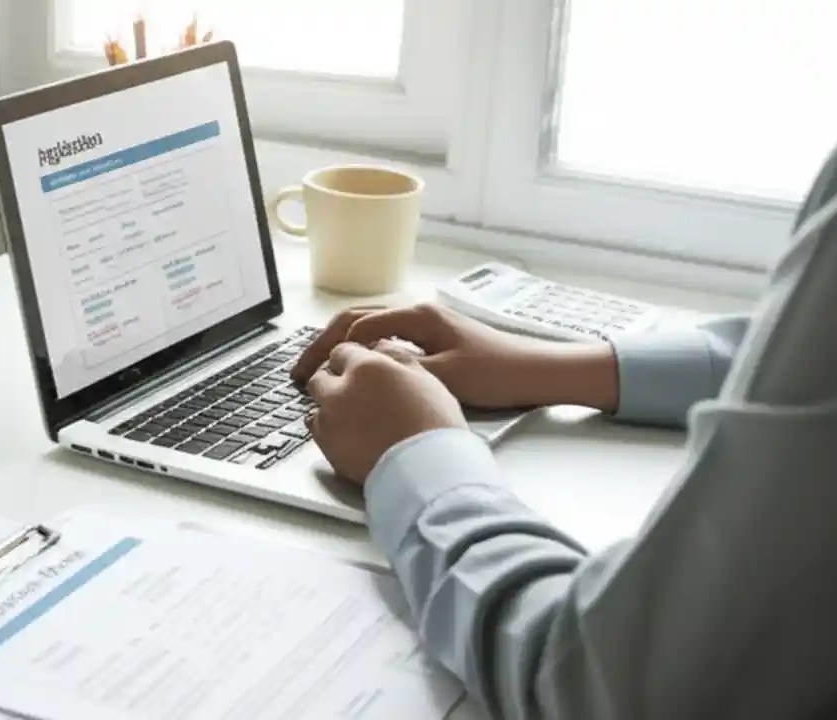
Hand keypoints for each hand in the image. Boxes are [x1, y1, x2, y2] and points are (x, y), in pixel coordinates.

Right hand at [294, 303, 618, 410]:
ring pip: (367, 325)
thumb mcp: (443, 376)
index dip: (325, 351)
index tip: (306, 375)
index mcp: (416, 315)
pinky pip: (384, 335)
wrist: (536, 372)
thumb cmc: (496, 373)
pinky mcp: (431, 335)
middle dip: (322, 344)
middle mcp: (416, 311)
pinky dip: (360, 349)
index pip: (354, 327)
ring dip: (339, 345)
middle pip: (354, 319)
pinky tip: (354, 370)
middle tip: (300, 371)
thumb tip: (359, 368)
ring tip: (319, 369)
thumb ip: (398, 368)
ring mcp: (423, 321)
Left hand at [305, 343, 465, 483]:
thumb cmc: (434, 425)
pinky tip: (348, 434)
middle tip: (354, 393)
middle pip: (321, 376)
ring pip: (317, 402)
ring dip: (329, 405)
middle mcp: (341, 388)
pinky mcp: (325, 444)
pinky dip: (327, 428)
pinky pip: (315, 428)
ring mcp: (329, 417)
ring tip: (353, 417)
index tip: (358, 368)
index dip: (351, 360)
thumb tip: (381, 347)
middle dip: (333, 381)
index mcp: (366, 367)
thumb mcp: (425, 379)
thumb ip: (397, 357)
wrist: (426, 470)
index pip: (343, 351)